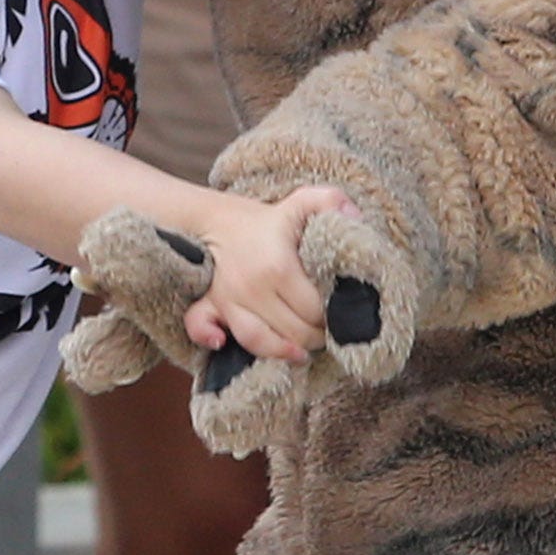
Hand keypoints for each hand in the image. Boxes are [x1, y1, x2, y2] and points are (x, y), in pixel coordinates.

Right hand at [182, 183, 351, 364]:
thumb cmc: (266, 220)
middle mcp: (252, 287)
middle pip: (293, 331)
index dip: (333, 316)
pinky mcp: (209, 304)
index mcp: (279, 266)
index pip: (314, 309)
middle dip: (316, 337)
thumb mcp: (302, 203)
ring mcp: (228, 298)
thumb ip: (332, 202)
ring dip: (283, 351)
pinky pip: (200, 326)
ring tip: (302, 352)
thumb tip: (355, 219)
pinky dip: (208, 337)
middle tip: (328, 332)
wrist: (215, 219)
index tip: (341, 314)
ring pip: (258, 340)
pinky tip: (221, 343)